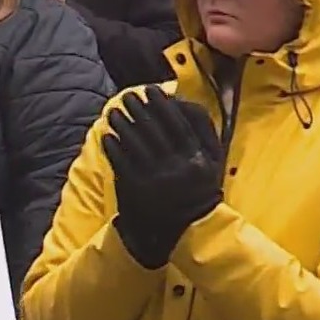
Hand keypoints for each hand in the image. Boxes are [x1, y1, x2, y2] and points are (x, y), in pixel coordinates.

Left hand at [100, 86, 222, 268]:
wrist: (180, 229)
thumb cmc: (196, 189)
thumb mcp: (212, 163)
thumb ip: (204, 132)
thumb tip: (184, 102)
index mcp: (198, 160)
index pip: (178, 124)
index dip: (163, 105)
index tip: (151, 90)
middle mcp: (178, 168)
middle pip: (154, 130)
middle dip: (139, 109)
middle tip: (127, 96)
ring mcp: (155, 178)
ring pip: (134, 143)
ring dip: (122, 124)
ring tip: (113, 112)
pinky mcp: (135, 188)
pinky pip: (121, 161)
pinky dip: (113, 146)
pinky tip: (107, 136)